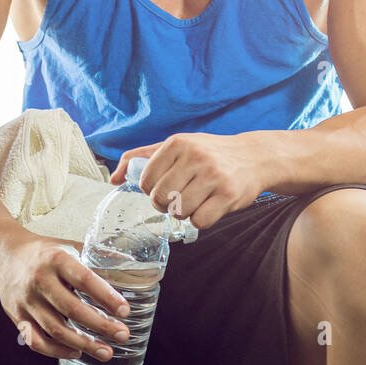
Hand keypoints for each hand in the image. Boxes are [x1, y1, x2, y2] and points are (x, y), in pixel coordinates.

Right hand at [0, 234, 130, 361]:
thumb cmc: (46, 253)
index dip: (106, 297)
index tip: (125, 311)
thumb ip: (98, 258)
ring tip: (106, 352)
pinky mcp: (17, 317)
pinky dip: (57, 351)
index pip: (85, 280)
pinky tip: (76, 352)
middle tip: (123, 335)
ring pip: (56, 329)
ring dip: (83, 344)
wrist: (5, 255)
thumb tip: (132, 268)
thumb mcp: (71, 247)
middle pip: (72, 309)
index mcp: (56, 260)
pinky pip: (36, 340)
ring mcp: (26, 301)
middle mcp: (40, 281)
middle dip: (100, 325)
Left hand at [109, 132, 263, 229]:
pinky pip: (200, 221)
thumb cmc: (209, 153)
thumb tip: (112, 178)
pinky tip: (208, 208)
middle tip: (177, 199)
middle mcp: (195, 157)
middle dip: (165, 205)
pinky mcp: (228, 195)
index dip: (151, 190)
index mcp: (178, 143)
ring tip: (194, 202)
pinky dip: (200, 221)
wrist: (254, 157)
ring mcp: (213, 176)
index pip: (146, 179)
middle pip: (160, 198)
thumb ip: (141, 157)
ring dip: (183, 213)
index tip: (163, 188)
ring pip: (179, 211)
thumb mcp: (177, 145)